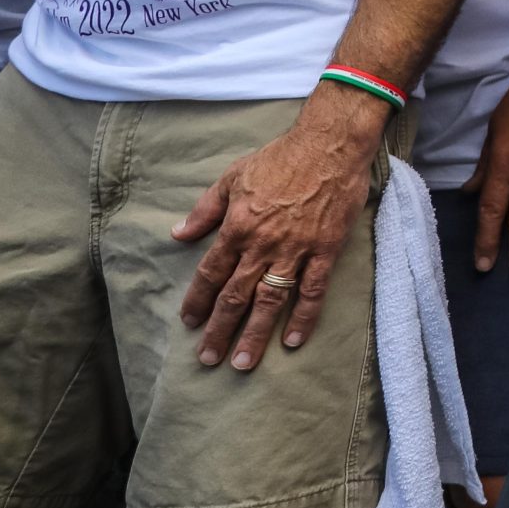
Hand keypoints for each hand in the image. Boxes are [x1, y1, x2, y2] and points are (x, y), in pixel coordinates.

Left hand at [172, 92, 383, 369]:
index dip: (198, 301)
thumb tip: (178, 233)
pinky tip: (293, 340)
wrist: (329, 144)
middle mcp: (263, 244)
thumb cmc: (280, 157)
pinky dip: (303, 317)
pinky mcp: (325, 250)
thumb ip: (206, 209)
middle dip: (220, 330)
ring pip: (271, 301)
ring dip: (255, 334)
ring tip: (242, 363)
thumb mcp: (233, 176)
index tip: (190, 323)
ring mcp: (296, 249)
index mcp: (238, 226)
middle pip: (236, 296)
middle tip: (209, 359)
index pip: (211, 273)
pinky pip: (313, 290)